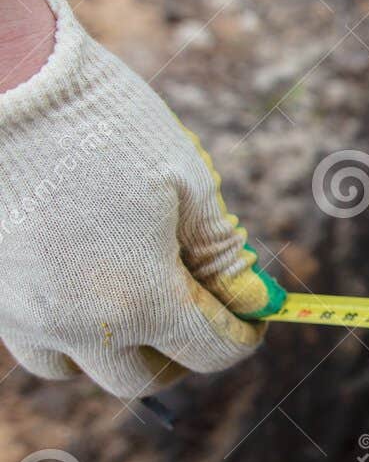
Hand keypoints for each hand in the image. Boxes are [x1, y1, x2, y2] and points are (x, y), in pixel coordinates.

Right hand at [0, 0, 284, 398]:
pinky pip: (31, 339)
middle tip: (197, 318)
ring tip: (135, 304)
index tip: (252, 317)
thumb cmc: (105, 124)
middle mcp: (76, 323)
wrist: (6, 82)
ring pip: (76, 369)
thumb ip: (220, 252)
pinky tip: (83, 283)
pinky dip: (64, 329)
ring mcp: (22, 314)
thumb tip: (251, 297)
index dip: (241, 337)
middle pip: (140, 380)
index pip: (208, 352)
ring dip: (114, 350)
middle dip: (178, 356)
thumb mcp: (187, 182)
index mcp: (139, 298)